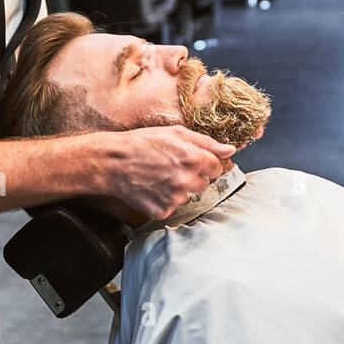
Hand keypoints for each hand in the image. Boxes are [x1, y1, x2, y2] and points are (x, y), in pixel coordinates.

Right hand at [93, 125, 236, 219]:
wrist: (113, 163)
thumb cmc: (142, 143)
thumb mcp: (175, 132)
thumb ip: (206, 142)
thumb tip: (231, 149)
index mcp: (193, 158)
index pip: (217, 167)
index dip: (206, 162)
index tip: (193, 160)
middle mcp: (187, 180)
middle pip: (204, 183)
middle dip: (193, 176)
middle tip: (172, 167)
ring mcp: (174, 198)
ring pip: (189, 196)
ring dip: (180, 189)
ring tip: (160, 176)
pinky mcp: (162, 211)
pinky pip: (173, 207)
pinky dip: (165, 200)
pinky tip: (153, 187)